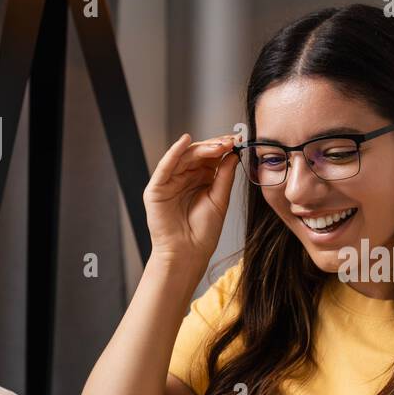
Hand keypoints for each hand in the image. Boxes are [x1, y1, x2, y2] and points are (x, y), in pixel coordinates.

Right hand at [144, 132, 238, 262]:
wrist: (189, 253)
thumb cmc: (204, 232)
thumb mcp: (220, 200)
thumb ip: (225, 176)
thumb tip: (233, 154)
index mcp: (200, 180)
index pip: (210, 158)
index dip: (223, 149)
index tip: (237, 141)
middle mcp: (184, 178)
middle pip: (198, 154)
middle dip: (214, 146)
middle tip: (229, 142)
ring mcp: (170, 182)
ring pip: (184, 157)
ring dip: (201, 148)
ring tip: (218, 145)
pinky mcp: (156, 188)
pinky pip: (165, 166)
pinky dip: (174, 152)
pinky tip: (185, 141)